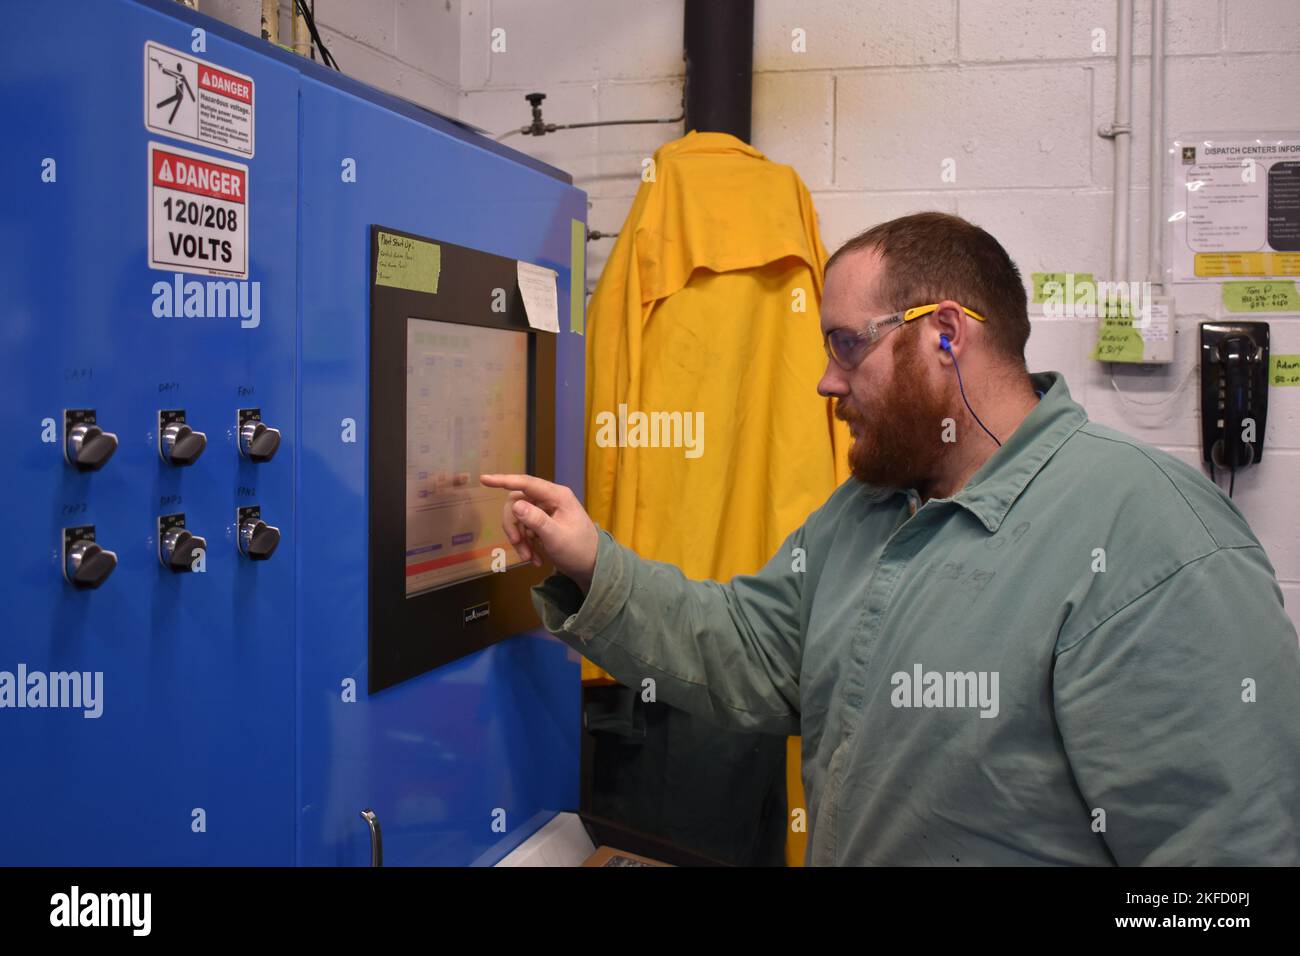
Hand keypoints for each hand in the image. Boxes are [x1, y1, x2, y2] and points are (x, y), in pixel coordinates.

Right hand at [479, 474, 598, 592]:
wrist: (592, 567)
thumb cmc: (579, 550)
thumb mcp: (556, 537)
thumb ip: (536, 520)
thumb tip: (515, 505)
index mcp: (557, 496)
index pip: (526, 483)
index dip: (504, 480)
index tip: (484, 479)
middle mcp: (551, 499)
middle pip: (517, 502)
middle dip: (514, 525)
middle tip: (518, 544)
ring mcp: (547, 510)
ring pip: (519, 517)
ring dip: (519, 539)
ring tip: (529, 557)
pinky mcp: (543, 522)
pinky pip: (525, 528)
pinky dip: (525, 543)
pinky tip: (534, 558)